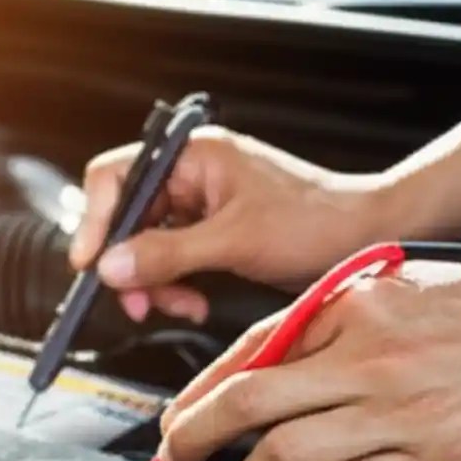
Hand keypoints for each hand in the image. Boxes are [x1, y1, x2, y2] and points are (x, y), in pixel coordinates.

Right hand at [71, 127, 398, 323]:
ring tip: (178, 304)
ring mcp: (202, 202)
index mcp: (193, 155)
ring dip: (155, 280)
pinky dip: (175, 284)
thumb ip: (167, 253)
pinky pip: (172, 257)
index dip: (96, 221)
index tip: (92, 264)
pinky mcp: (213, 230)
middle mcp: (192, 173)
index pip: (116, 177)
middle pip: (127, 216)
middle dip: (129, 263)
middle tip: (135, 300)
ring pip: (146, 243)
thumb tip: (110, 266)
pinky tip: (193, 301)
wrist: (367, 237)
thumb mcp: (234, 241)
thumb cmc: (317, 222)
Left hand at [156, 262, 460, 460]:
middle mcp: (368, 360)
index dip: (200, 391)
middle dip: (193, 439)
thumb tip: (274, 350)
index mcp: (357, 306)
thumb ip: (339, 313)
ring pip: (285, 456)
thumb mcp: (406, 284)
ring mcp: (398, 415)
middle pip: (247, 405)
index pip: (252, 350)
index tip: (179, 417)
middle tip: (177, 458)